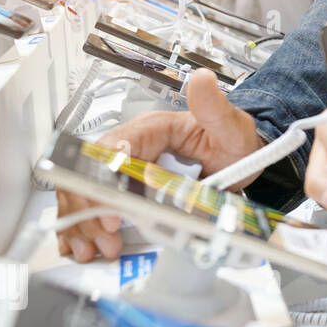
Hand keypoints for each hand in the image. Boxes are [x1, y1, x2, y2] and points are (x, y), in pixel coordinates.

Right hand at [56, 69, 265, 262]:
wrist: (242, 157)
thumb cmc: (234, 141)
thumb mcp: (232, 127)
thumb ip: (215, 109)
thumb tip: (202, 79)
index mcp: (152, 128)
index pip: (114, 148)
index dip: (105, 177)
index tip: (112, 207)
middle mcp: (133, 146)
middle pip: (92, 172)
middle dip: (91, 205)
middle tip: (106, 235)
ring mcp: (128, 168)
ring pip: (87, 189)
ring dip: (85, 219)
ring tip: (95, 246)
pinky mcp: (129, 188)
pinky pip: (97, 204)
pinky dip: (86, 225)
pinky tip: (83, 244)